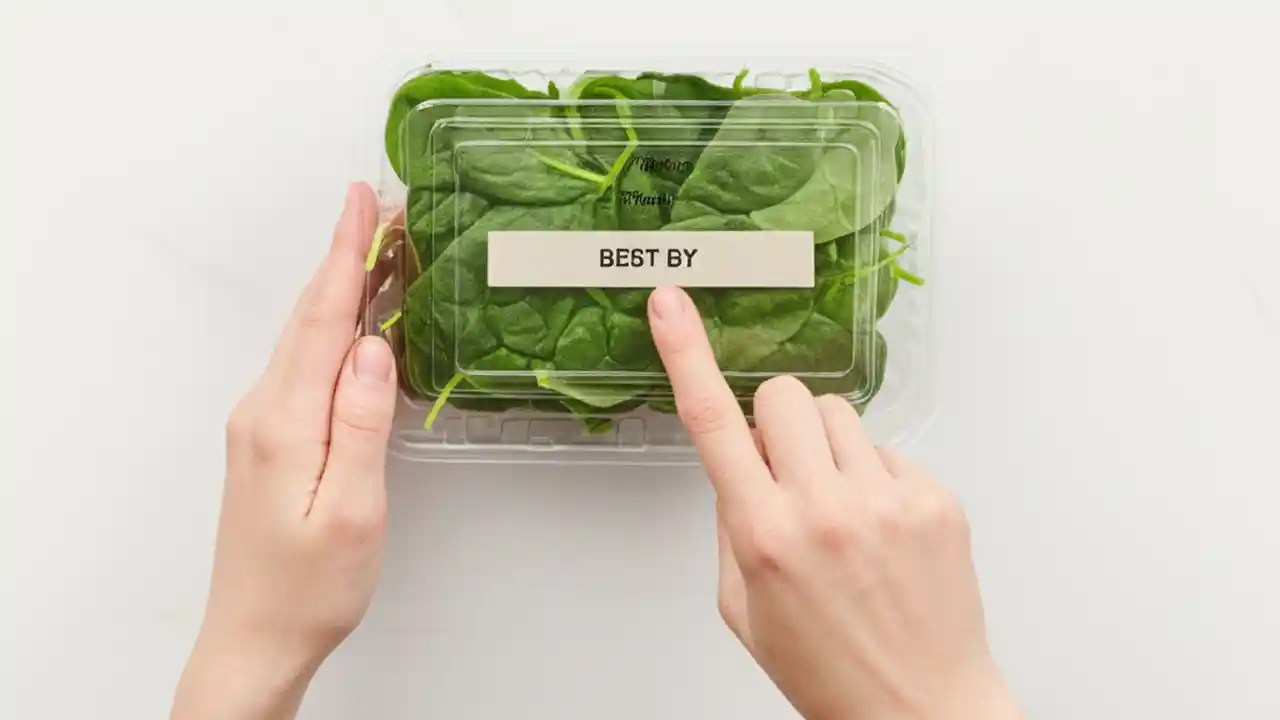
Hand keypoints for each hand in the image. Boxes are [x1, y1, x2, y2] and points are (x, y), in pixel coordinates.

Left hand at [172, 183, 395, 719]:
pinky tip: (356, 325)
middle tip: (379, 207)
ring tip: (378, 251)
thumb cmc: (309, 587)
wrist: (254, 638)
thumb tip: (374, 348)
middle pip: (311, 316)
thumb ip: (363, 423)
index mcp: (285, 420)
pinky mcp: (269, 441)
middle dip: (345, 255)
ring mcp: (262, 425)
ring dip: (341, 289)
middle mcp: (264, 411)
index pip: (323, 318)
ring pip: (307, 337)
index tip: (360, 200)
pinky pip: (304, 366)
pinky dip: (333, 329)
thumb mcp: (352, 508)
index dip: (346, 254)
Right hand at [646, 285, 1020, 719]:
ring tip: (838, 506)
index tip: (672, 305)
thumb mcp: (743, 607)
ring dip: (824, 445)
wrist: (921, 708)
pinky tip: (880, 528)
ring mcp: (887, 500)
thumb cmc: (828, 669)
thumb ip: (731, 525)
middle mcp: (826, 509)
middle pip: (782, 396)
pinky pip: (888, 448)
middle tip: (784, 468)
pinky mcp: (936, 499)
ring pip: (836, 412)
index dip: (686, 353)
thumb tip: (739, 464)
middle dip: (772, 420)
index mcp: (765, 536)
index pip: (713, 423)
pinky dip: (874, 476)